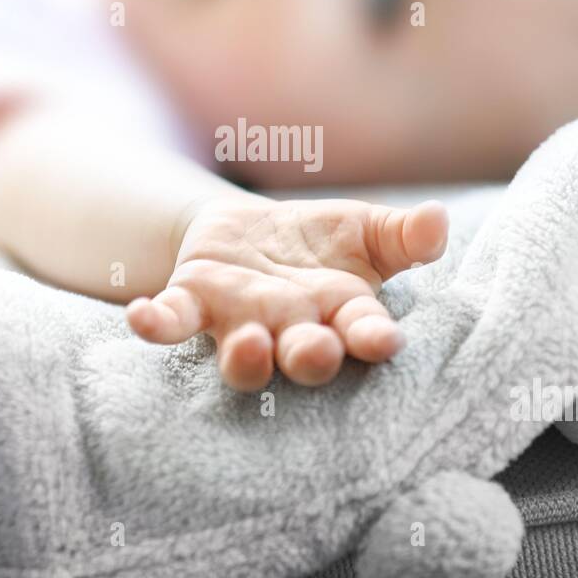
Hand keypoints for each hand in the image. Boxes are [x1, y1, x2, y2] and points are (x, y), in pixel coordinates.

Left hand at [126, 195, 448, 390]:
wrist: (249, 232)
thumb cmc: (320, 243)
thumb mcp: (367, 230)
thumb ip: (405, 233)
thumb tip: (440, 218)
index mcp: (339, 313)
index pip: (361, 332)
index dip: (372, 340)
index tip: (385, 341)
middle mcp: (290, 329)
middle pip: (303, 357)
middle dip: (310, 357)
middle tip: (316, 350)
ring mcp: (240, 321)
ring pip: (242, 358)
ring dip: (245, 358)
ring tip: (249, 344)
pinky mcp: (193, 304)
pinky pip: (171, 322)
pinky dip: (154, 324)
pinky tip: (137, 316)